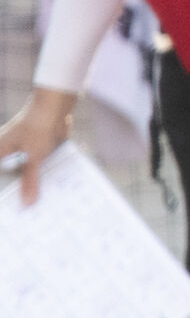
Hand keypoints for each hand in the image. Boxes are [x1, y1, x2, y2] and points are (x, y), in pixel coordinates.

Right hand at [0, 88, 76, 205]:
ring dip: (30, 185)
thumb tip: (27, 203)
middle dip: (17, 192)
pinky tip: (49, 190)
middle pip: (9, 177)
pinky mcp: (35, 149)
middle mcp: (6, 152)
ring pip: (23, 173)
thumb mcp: (35, 156)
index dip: (2, 191)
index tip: (6, 209)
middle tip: (25, 212)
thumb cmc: (39, 126)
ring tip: (37, 206)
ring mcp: (21, 151)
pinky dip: (40, 176)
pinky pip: (36, 166)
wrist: (56, 105)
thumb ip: (30, 180)